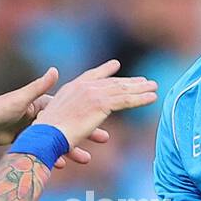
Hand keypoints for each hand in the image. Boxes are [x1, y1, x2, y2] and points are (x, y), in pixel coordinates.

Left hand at [0, 69, 108, 167]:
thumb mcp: (20, 98)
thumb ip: (39, 87)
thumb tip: (55, 70)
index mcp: (42, 103)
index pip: (71, 105)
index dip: (88, 108)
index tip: (103, 111)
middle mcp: (41, 115)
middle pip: (69, 124)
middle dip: (86, 131)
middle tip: (104, 138)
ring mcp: (34, 129)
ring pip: (58, 140)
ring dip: (72, 148)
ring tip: (86, 159)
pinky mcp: (26, 141)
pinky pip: (44, 150)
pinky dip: (52, 156)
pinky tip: (60, 164)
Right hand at [34, 59, 157, 150]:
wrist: (46, 135)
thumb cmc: (47, 135)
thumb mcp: (58, 121)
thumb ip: (72, 118)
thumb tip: (79, 127)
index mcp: (71, 88)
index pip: (92, 75)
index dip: (105, 70)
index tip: (115, 65)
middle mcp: (83, 87)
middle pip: (112, 82)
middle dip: (129, 81)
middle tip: (144, 80)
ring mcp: (92, 94)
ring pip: (122, 90)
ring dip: (140, 89)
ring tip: (154, 88)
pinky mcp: (101, 104)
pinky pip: (126, 100)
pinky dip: (141, 99)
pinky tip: (153, 98)